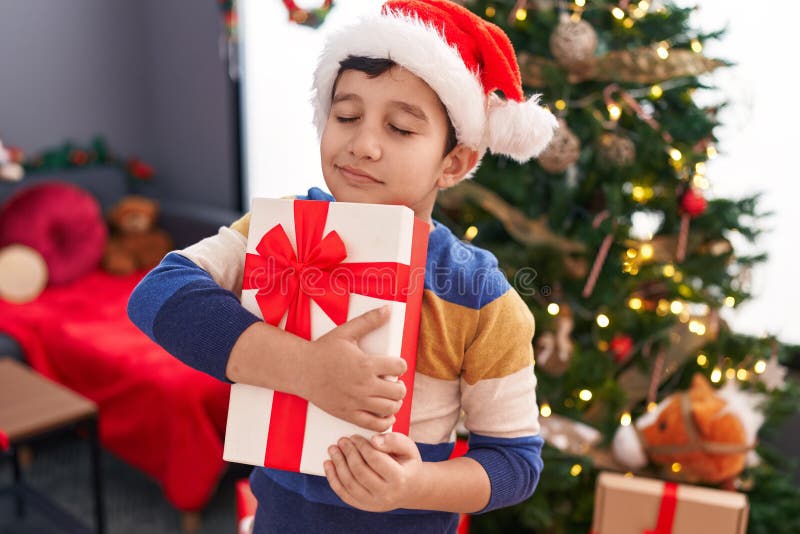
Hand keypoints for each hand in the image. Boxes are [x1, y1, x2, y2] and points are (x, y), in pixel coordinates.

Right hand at [299, 306, 406, 431]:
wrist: (301, 370)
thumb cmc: (323, 350)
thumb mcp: (346, 332)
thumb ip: (369, 321)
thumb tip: (388, 309)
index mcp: (365, 364)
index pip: (399, 367)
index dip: (401, 365)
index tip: (395, 365)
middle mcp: (363, 385)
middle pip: (398, 391)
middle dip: (400, 386)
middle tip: (394, 382)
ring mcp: (356, 402)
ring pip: (389, 409)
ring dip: (395, 402)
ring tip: (390, 396)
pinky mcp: (348, 414)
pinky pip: (374, 424)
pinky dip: (384, 421)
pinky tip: (384, 413)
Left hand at [324, 433, 424, 511]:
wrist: (411, 488)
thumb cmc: (406, 463)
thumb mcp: (407, 448)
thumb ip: (393, 440)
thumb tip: (374, 440)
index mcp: (399, 478)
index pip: (375, 460)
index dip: (362, 446)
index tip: (354, 436)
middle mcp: (386, 494)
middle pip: (360, 472)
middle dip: (348, 454)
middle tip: (341, 441)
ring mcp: (374, 503)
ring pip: (350, 484)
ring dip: (338, 465)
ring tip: (333, 450)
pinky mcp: (364, 506)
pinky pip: (344, 494)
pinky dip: (333, 479)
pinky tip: (328, 465)